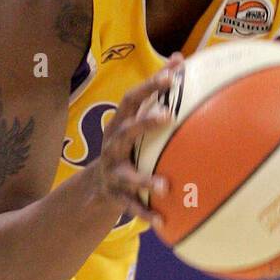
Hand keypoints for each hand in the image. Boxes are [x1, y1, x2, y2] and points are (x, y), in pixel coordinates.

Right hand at [92, 52, 184, 223]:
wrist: (97, 186)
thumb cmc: (129, 146)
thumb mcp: (138, 120)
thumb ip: (158, 94)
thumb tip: (182, 57)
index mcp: (120, 125)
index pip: (132, 99)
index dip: (149, 86)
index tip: (171, 74)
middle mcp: (113, 146)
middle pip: (126, 131)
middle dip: (145, 123)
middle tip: (168, 116)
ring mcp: (112, 172)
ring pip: (127, 175)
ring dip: (145, 179)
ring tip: (165, 186)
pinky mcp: (116, 196)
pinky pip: (131, 206)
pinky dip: (146, 214)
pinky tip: (162, 222)